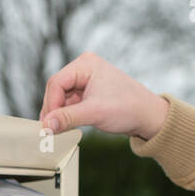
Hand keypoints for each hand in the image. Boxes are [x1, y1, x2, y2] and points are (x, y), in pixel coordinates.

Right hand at [39, 52, 169, 139]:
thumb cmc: (129, 108)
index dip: (50, 104)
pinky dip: (68, 115)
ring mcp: (87, 81)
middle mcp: (85, 68)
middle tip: (48, 130)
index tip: (48, 124)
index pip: (57, 82)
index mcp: (86, 64)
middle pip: (57, 89)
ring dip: (60, 114)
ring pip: (62, 98)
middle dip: (53, 110)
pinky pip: (71, 104)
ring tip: (58, 131)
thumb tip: (45, 126)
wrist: (149, 117)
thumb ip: (67, 118)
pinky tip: (66, 127)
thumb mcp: (94, 113)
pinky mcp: (90, 93)